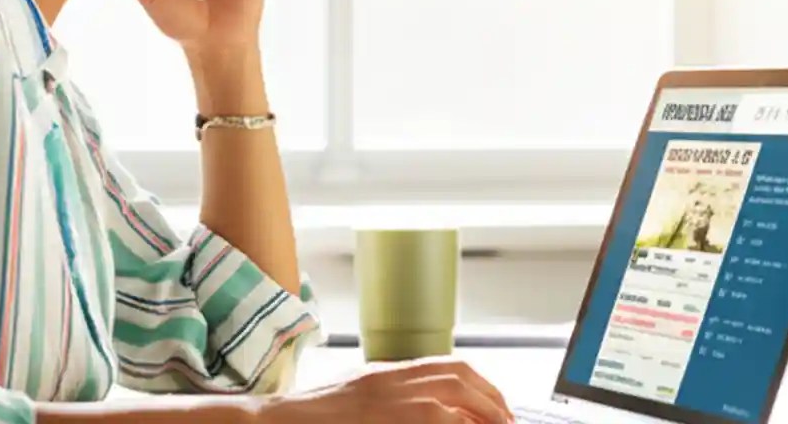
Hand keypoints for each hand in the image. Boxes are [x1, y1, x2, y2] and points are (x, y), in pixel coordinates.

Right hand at [258, 358, 515, 423]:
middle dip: (492, 399)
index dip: (482, 385)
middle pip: (459, 378)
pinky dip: (458, 422)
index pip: (450, 368)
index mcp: (390, 373)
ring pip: (454, 397)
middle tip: (508, 420)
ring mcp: (393, 402)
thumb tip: (438, 409)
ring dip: (484, 412)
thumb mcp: (364, 394)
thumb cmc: (316, 415)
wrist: (279, 422)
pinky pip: (438, 421)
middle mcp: (394, 381)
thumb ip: (397, 396)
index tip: (498, 404)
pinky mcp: (393, 420)